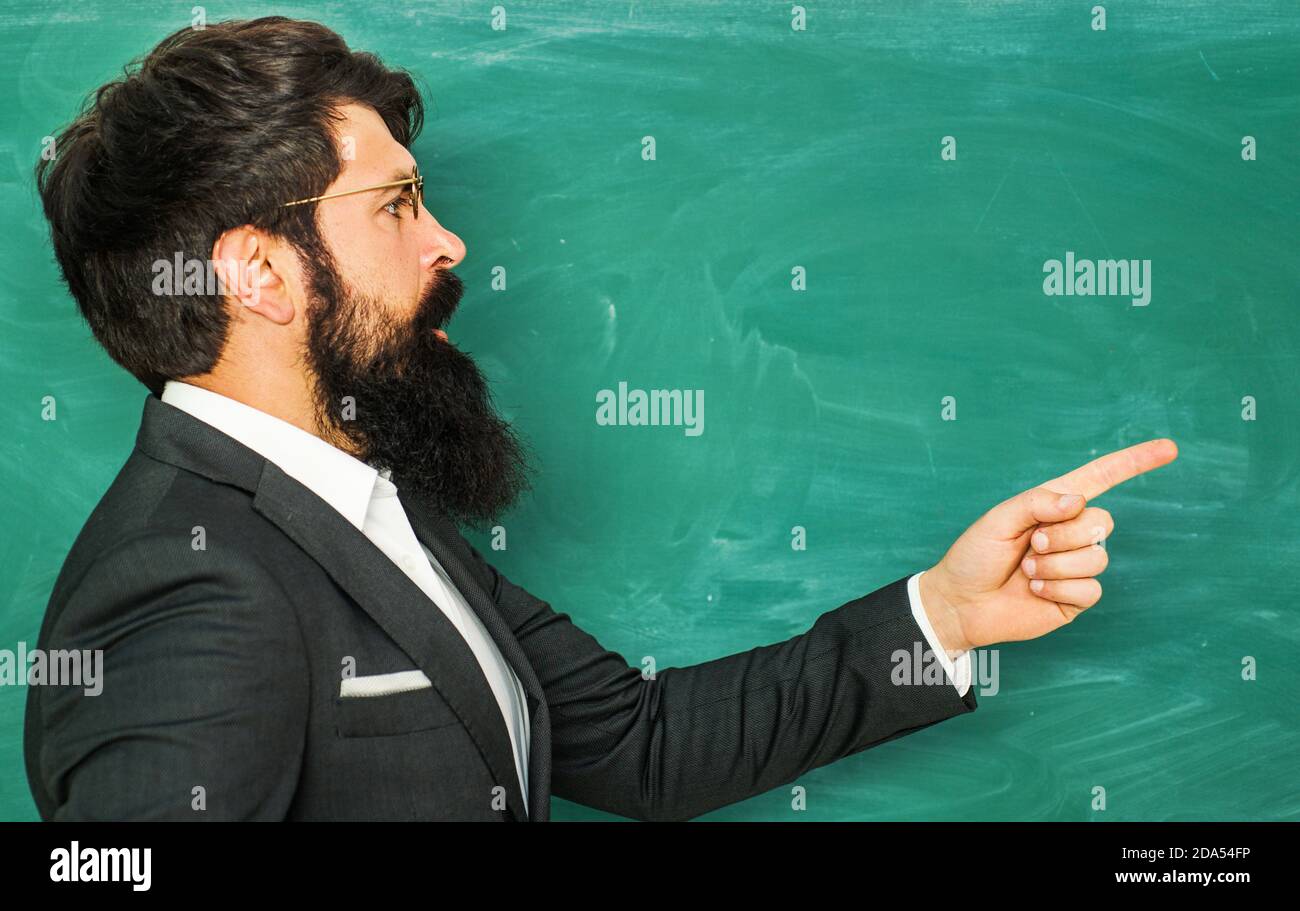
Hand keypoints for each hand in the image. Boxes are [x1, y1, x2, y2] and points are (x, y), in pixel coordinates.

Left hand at [918, 438, 1177, 653]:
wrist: (961, 603)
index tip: (1169, 449)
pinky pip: (1091, 589)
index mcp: (1053, 506)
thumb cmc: (974, 556)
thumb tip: (1078, 500)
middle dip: (1063, 534)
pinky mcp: (1076, 598)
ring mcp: (1076, 566)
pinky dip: (1058, 589)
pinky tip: (1035, 591)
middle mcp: (1070, 533)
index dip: (1134, 463)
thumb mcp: (999, 518)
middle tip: (1031, 545)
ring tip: (1027, 571)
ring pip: (1098, 556)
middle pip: (1102, 521)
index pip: (1101, 479)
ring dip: (1056, 565)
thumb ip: (1038, 502)